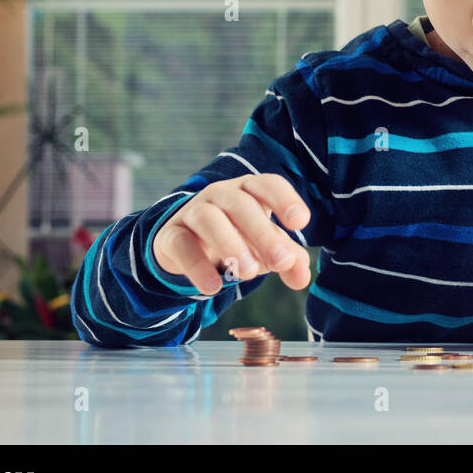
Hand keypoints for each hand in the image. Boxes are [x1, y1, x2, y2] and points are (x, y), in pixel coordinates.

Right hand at [151, 173, 311, 295]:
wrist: (186, 245)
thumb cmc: (237, 237)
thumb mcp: (265, 247)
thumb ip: (288, 260)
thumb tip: (302, 278)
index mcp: (249, 190)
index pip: (268, 184)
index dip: (285, 199)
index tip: (301, 223)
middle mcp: (221, 194)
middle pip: (241, 204)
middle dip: (263, 233)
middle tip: (280, 262)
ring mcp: (193, 211)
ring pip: (209, 219)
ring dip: (231, 244)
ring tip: (249, 274)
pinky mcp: (171, 234)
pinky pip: (181, 245)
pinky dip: (197, 266)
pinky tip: (213, 287)